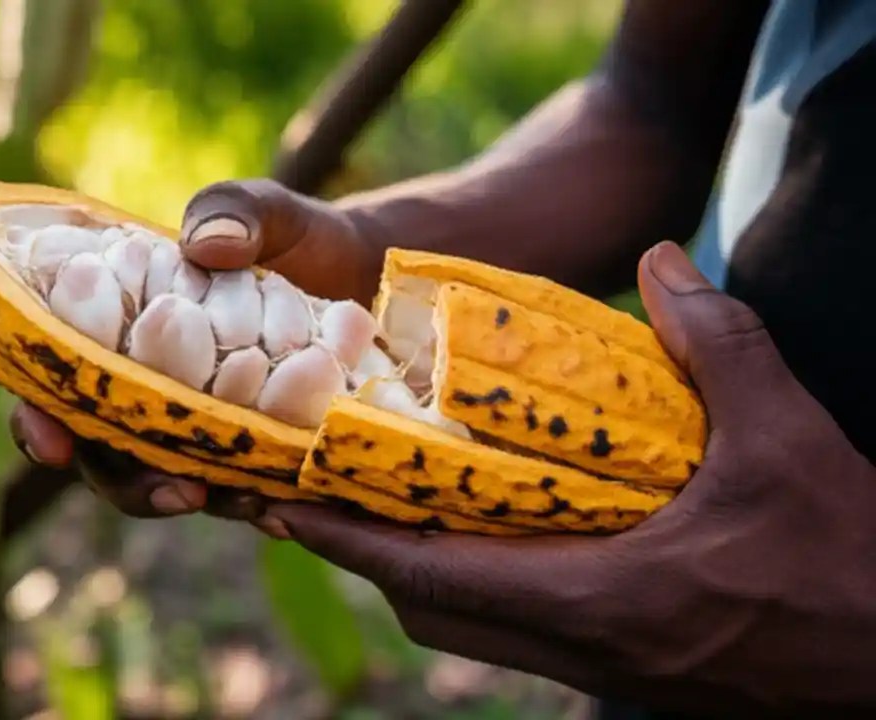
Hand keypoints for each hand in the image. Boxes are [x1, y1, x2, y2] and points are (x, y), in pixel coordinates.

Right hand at [10, 179, 379, 519]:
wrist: (365, 272)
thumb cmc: (294, 239)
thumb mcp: (267, 212)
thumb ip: (237, 212)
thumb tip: (209, 246)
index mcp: (122, 334)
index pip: (55, 387)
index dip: (40, 421)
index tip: (53, 443)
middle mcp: (152, 391)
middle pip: (110, 457)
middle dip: (132, 482)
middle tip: (180, 488)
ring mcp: (204, 429)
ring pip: (176, 482)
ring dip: (207, 500)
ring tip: (247, 502)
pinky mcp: (259, 452)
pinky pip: (249, 490)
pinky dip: (267, 504)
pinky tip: (294, 509)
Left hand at [252, 241, 875, 716]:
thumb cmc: (848, 560)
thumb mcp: (787, 441)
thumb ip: (718, 345)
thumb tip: (660, 262)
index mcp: (602, 602)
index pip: (436, 575)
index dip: (350, 541)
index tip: (287, 505)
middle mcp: (586, 649)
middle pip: (434, 613)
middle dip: (369, 558)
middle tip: (327, 495)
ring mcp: (605, 670)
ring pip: (472, 630)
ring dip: (421, 574)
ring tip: (390, 508)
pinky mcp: (630, 671)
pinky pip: (520, 633)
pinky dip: (480, 586)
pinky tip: (492, 535)